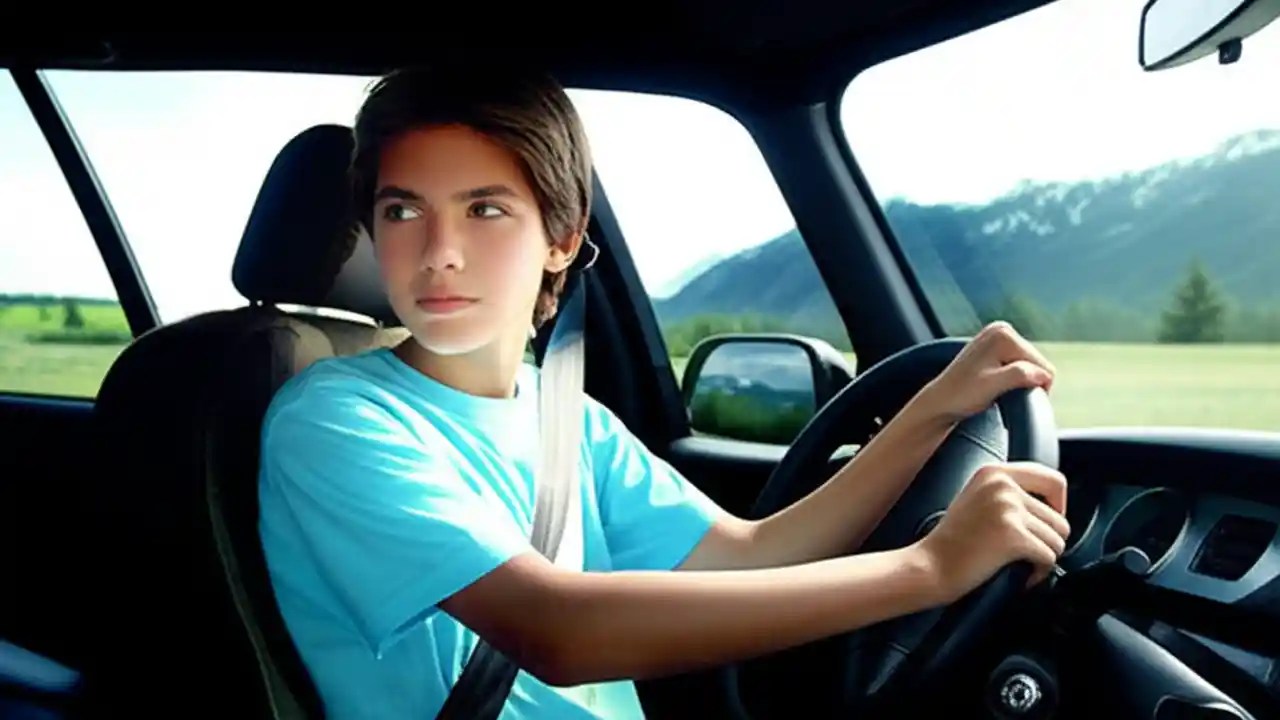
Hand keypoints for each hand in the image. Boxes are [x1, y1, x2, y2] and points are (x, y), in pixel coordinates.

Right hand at [914, 462, 1069, 601]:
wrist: (928, 567)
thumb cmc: (950, 543)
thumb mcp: (976, 500)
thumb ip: (1007, 493)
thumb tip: (1052, 505)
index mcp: (993, 473)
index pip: (1053, 479)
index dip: (1058, 506)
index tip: (1045, 524)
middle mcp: (1002, 485)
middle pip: (1059, 517)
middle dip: (1048, 540)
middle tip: (1027, 553)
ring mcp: (1008, 509)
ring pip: (1058, 539)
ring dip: (1044, 557)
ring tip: (1021, 564)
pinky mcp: (1013, 536)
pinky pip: (1050, 557)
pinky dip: (1040, 572)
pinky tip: (1021, 575)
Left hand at [918, 321, 1056, 423]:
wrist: (940, 401)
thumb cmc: (961, 395)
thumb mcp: (992, 385)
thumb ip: (1019, 375)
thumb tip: (1043, 373)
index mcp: (1004, 333)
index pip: (1044, 367)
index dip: (1034, 388)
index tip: (1010, 395)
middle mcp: (1002, 328)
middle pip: (1038, 364)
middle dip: (1027, 382)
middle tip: (1002, 393)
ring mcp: (998, 335)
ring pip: (1031, 366)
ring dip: (1020, 381)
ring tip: (997, 389)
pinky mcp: (995, 345)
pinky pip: (1020, 365)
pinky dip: (1014, 377)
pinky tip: (996, 383)